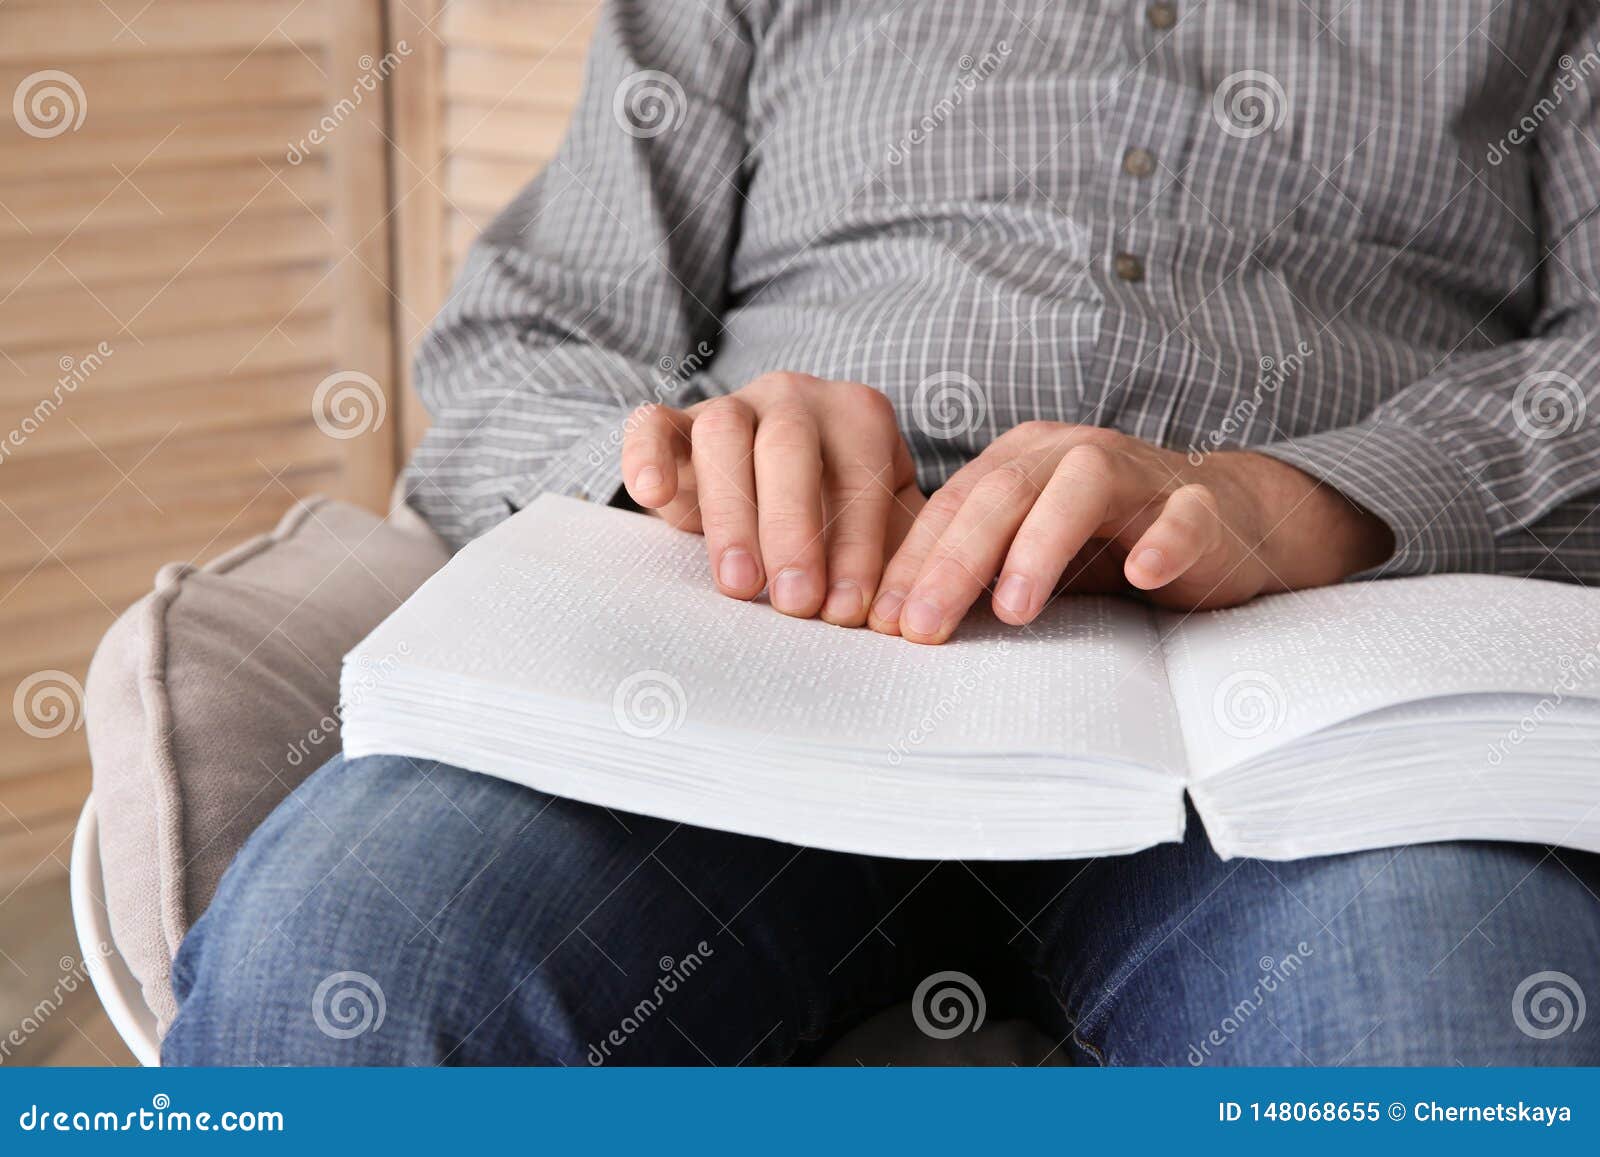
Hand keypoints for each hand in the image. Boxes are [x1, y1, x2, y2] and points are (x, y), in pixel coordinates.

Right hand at [622, 371, 922, 624]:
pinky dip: (647, 455)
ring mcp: (733, 404)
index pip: (860, 478)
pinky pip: (653, 424)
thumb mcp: (882, 531)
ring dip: (732, 514)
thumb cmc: (840, 518)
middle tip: (794, 603)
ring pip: (723, 435)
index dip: (856, 548)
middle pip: (790, 448)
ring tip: (739, 584)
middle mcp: (797, 398)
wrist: (777, 485)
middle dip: (794, 531)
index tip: (847, 611)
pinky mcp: (674, 424)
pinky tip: (651, 494)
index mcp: (858, 418)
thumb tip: (907, 619)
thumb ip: (898, 561)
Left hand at [868, 422, 1393, 643]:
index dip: (909, 563)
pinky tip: (1142, 575)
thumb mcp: (1026, 559)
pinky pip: (1184, 514)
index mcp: (1019, 462)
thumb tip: (885, 626)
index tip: (875, 624)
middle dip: (955, 563)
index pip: (951, 507)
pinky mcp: (1202, 505)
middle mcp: (1071, 455)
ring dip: (1043, 546)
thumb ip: (971, 575)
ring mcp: (1139, 476)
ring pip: (1083, 487)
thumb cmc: (1103, 547)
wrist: (1222, 524)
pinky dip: (1164, 540)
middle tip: (920, 626)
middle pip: (1002, 494)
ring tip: (1014, 609)